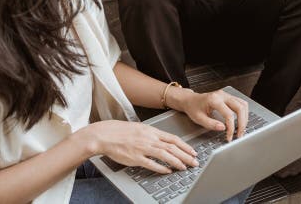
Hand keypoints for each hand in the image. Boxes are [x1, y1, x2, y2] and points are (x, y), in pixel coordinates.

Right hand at [81, 120, 197, 173]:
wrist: (105, 135)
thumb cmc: (121, 131)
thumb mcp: (140, 129)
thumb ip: (152, 135)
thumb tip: (163, 141)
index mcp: (152, 131)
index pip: (173, 138)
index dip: (185, 146)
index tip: (193, 152)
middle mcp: (149, 139)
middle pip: (172, 147)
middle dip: (186, 155)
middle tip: (194, 162)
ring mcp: (143, 148)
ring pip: (165, 155)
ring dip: (177, 162)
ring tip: (184, 167)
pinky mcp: (135, 158)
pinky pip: (151, 164)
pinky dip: (161, 168)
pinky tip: (168, 171)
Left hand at [174, 89, 248, 142]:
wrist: (190, 100)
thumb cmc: (193, 108)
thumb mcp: (198, 118)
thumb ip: (211, 124)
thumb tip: (223, 128)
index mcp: (214, 99)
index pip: (229, 114)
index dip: (231, 127)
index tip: (229, 137)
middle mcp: (222, 95)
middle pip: (240, 108)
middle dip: (242, 123)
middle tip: (239, 134)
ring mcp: (226, 95)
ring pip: (243, 104)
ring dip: (245, 118)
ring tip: (241, 129)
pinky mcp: (229, 97)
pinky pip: (241, 103)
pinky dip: (243, 113)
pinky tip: (240, 121)